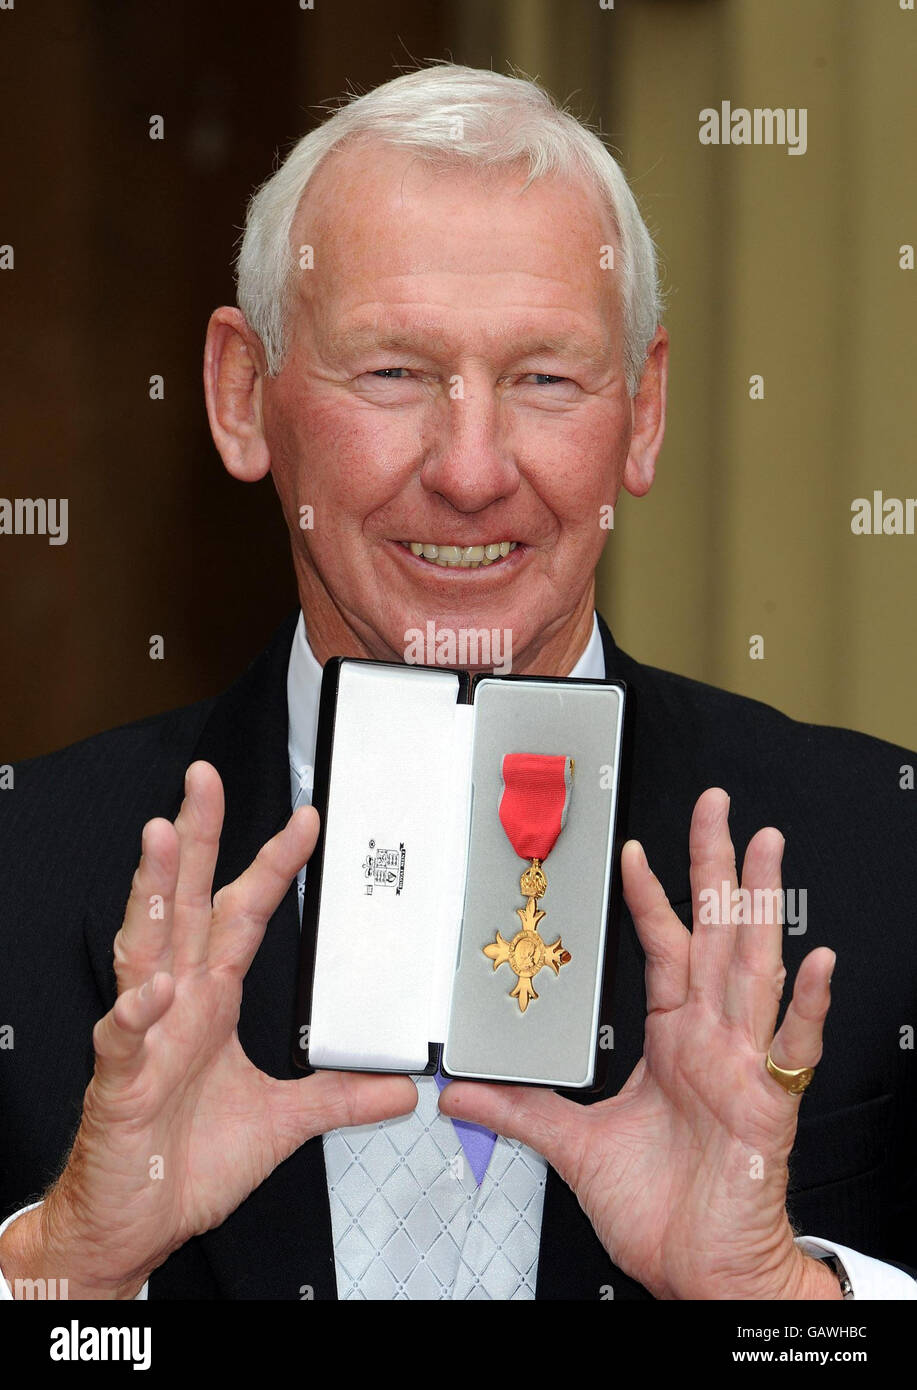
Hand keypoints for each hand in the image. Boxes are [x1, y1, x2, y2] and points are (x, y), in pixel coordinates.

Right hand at [1, 761, 415, 1297]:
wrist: (137, 1223)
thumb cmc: (189, 1162)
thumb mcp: (286, 1122)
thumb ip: (342, 1097)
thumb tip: (401, 1088)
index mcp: (211, 1000)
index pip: (245, 914)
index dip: (275, 866)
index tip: (307, 822)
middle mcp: (177, 1004)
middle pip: (187, 904)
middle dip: (196, 840)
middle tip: (204, 782)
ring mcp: (147, 1036)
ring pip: (146, 950)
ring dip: (154, 895)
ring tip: (162, 841)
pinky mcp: (121, 1083)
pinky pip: (125, 1040)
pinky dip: (135, 1014)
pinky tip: (148, 991)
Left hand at [439, 787, 841, 1299]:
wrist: (697, 1269)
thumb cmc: (658, 1206)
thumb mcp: (574, 1146)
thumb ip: (520, 1111)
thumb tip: (462, 1092)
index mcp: (673, 1038)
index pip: (663, 946)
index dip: (649, 895)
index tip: (634, 848)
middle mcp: (711, 1039)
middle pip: (715, 934)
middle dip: (717, 868)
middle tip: (718, 807)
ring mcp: (743, 1065)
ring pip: (754, 968)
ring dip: (761, 908)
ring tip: (767, 851)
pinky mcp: (768, 1104)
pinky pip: (793, 1046)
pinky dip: (807, 1003)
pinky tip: (815, 960)